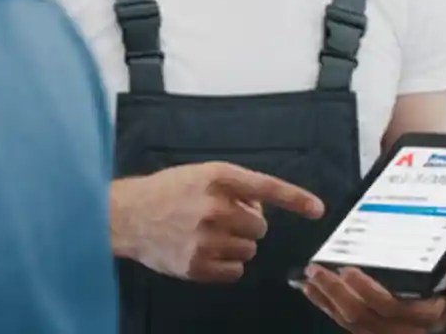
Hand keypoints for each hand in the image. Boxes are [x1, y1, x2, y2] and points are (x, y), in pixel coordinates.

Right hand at [111, 162, 324, 282]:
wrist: (128, 216)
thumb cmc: (168, 192)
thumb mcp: (201, 174)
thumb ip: (234, 187)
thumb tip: (261, 210)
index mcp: (217, 178)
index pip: (266, 188)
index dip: (295, 199)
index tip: (317, 210)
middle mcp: (214, 207)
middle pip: (260, 228)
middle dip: (248, 226)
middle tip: (222, 219)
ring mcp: (206, 238)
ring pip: (249, 251)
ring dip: (237, 245)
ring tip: (210, 235)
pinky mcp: (197, 265)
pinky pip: (235, 271)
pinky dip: (227, 265)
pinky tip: (206, 252)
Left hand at [302, 265, 445, 333]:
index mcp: (425, 313)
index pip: (389, 306)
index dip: (366, 290)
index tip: (348, 270)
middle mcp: (405, 330)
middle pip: (362, 315)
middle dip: (335, 292)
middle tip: (315, 270)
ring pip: (351, 324)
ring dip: (326, 301)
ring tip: (308, 281)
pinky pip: (349, 327)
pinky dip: (330, 310)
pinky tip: (316, 295)